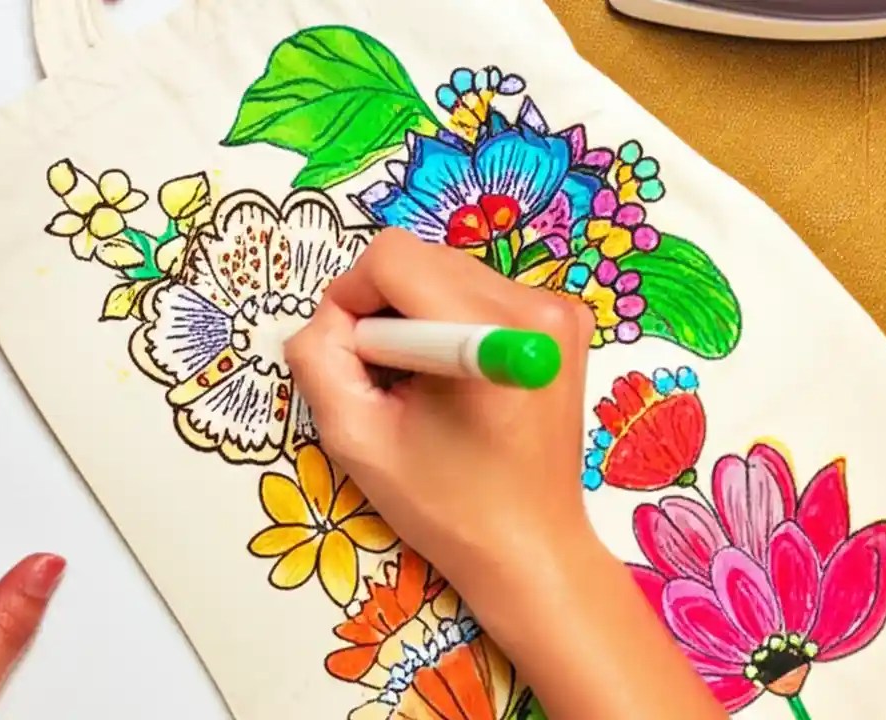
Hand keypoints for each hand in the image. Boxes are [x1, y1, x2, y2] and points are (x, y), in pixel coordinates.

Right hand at [285, 229, 595, 601]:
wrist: (530, 547)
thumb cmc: (447, 505)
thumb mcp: (358, 440)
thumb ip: (321, 360)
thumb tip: (329, 315)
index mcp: (491, 333)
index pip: (392, 258)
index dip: (352, 300)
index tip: (355, 358)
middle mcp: (535, 305)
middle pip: (422, 259)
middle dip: (387, 310)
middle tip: (390, 382)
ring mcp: (558, 310)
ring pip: (449, 272)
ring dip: (419, 317)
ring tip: (425, 387)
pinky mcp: (564, 321)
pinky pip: (482, 292)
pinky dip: (454, 323)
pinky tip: (457, 381)